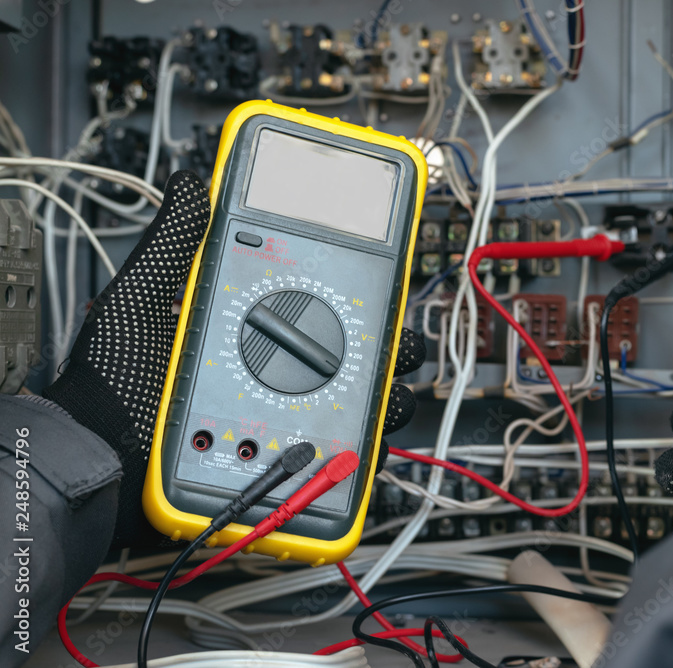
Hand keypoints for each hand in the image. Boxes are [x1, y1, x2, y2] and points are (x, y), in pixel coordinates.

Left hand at [43, 171, 425, 547]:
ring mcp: (275, 416)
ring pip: (352, 402)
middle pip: (345, 350)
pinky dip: (364, 444)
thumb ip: (173, 245)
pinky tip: (371, 430)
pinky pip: (334, 454)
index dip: (349, 285)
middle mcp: (264, 372)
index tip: (380, 270)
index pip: (307, 298)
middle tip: (398, 333)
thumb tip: (192, 182)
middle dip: (385, 338)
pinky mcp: (279, 463)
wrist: (94, 464)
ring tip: (391, 384)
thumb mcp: (140, 303)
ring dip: (385, 391)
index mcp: (240, 327)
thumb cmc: (109, 387)